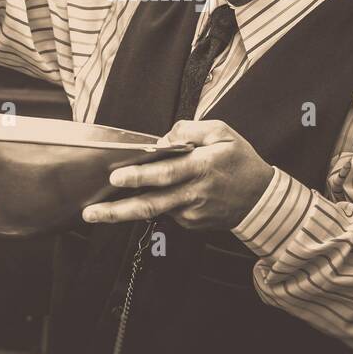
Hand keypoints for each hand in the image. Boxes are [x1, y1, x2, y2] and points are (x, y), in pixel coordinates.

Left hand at [82, 120, 273, 229]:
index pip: (165, 174)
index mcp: (201, 168)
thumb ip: (191, 130)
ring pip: (154, 211)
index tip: (116, 178)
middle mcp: (193, 195)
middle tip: (90, 214)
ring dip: (125, 212)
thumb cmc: (241, 161)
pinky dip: (154, 204)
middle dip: (117, 212)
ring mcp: (192, 214)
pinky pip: (168, 212)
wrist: (262, 200)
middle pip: (150, 205)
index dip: (139, 176)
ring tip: (98, 212)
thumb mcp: (223, 132)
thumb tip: (163, 138)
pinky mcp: (191, 224)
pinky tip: (146, 198)